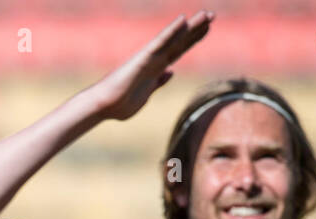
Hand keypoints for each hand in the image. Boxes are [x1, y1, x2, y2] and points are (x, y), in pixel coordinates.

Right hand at [87, 11, 213, 121]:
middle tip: (212, 15)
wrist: (103, 107)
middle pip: (180, 42)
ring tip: (207, 14)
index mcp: (157, 69)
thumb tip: (171, 72)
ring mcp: (149, 58)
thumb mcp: (146, 94)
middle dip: (196, 29)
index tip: (208, 29)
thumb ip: (159, 82)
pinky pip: (159, 42)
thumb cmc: (120, 105)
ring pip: (174, 39)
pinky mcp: (142, 58)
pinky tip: (183, 20)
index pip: (178, 50)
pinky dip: (171, 31)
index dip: (193, 39)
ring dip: (190, 26)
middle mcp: (155, 60)